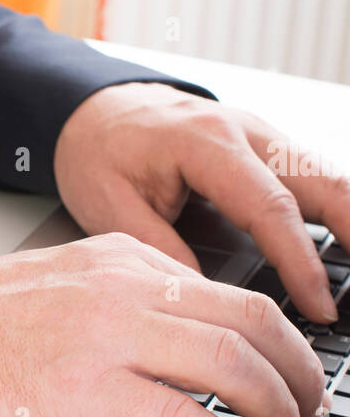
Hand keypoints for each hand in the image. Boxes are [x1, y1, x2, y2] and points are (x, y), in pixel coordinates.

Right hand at [0, 233, 327, 416]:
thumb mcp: (47, 294)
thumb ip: (109, 310)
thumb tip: (162, 356)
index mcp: (114, 259)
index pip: (226, 290)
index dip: (277, 337)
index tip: (292, 371)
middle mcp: (120, 286)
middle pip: (251, 320)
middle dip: (300, 374)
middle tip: (312, 412)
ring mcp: (104, 335)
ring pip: (234, 365)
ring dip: (278, 413)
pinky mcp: (83, 390)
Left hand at [54, 82, 347, 323]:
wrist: (91, 111)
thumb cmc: (97, 152)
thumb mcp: (110, 207)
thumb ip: (158, 250)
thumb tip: (207, 298)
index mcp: (205, 143)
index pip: (270, 206)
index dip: (300, 261)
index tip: (319, 305)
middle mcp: (244, 131)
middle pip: (323, 180)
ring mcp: (260, 135)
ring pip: (327, 174)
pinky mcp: (264, 147)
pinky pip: (312, 176)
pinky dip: (336, 210)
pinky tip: (346, 246)